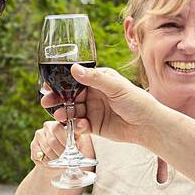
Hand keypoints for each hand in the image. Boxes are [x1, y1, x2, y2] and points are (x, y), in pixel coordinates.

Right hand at [28, 118, 94, 167]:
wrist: (58, 164)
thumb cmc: (70, 152)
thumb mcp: (78, 146)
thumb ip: (78, 142)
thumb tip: (78, 143)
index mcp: (61, 123)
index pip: (58, 129)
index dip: (64, 141)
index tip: (70, 149)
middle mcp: (48, 126)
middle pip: (51, 141)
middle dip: (60, 152)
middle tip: (65, 159)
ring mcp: (39, 135)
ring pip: (46, 149)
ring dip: (53, 158)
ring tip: (59, 161)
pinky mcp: (33, 145)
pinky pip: (38, 155)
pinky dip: (45, 161)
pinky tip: (49, 162)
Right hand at [41, 65, 162, 145]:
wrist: (148, 125)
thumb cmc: (136, 101)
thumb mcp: (115, 87)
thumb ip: (94, 79)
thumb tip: (74, 69)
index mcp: (98, 80)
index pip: (74, 79)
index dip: (60, 82)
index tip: (47, 85)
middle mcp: (93, 94)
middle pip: (69, 96)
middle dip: (57, 99)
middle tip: (46, 102)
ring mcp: (93, 110)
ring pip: (72, 111)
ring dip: (65, 113)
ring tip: (61, 116)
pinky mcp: (94, 125)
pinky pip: (80, 125)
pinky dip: (77, 126)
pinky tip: (80, 126)